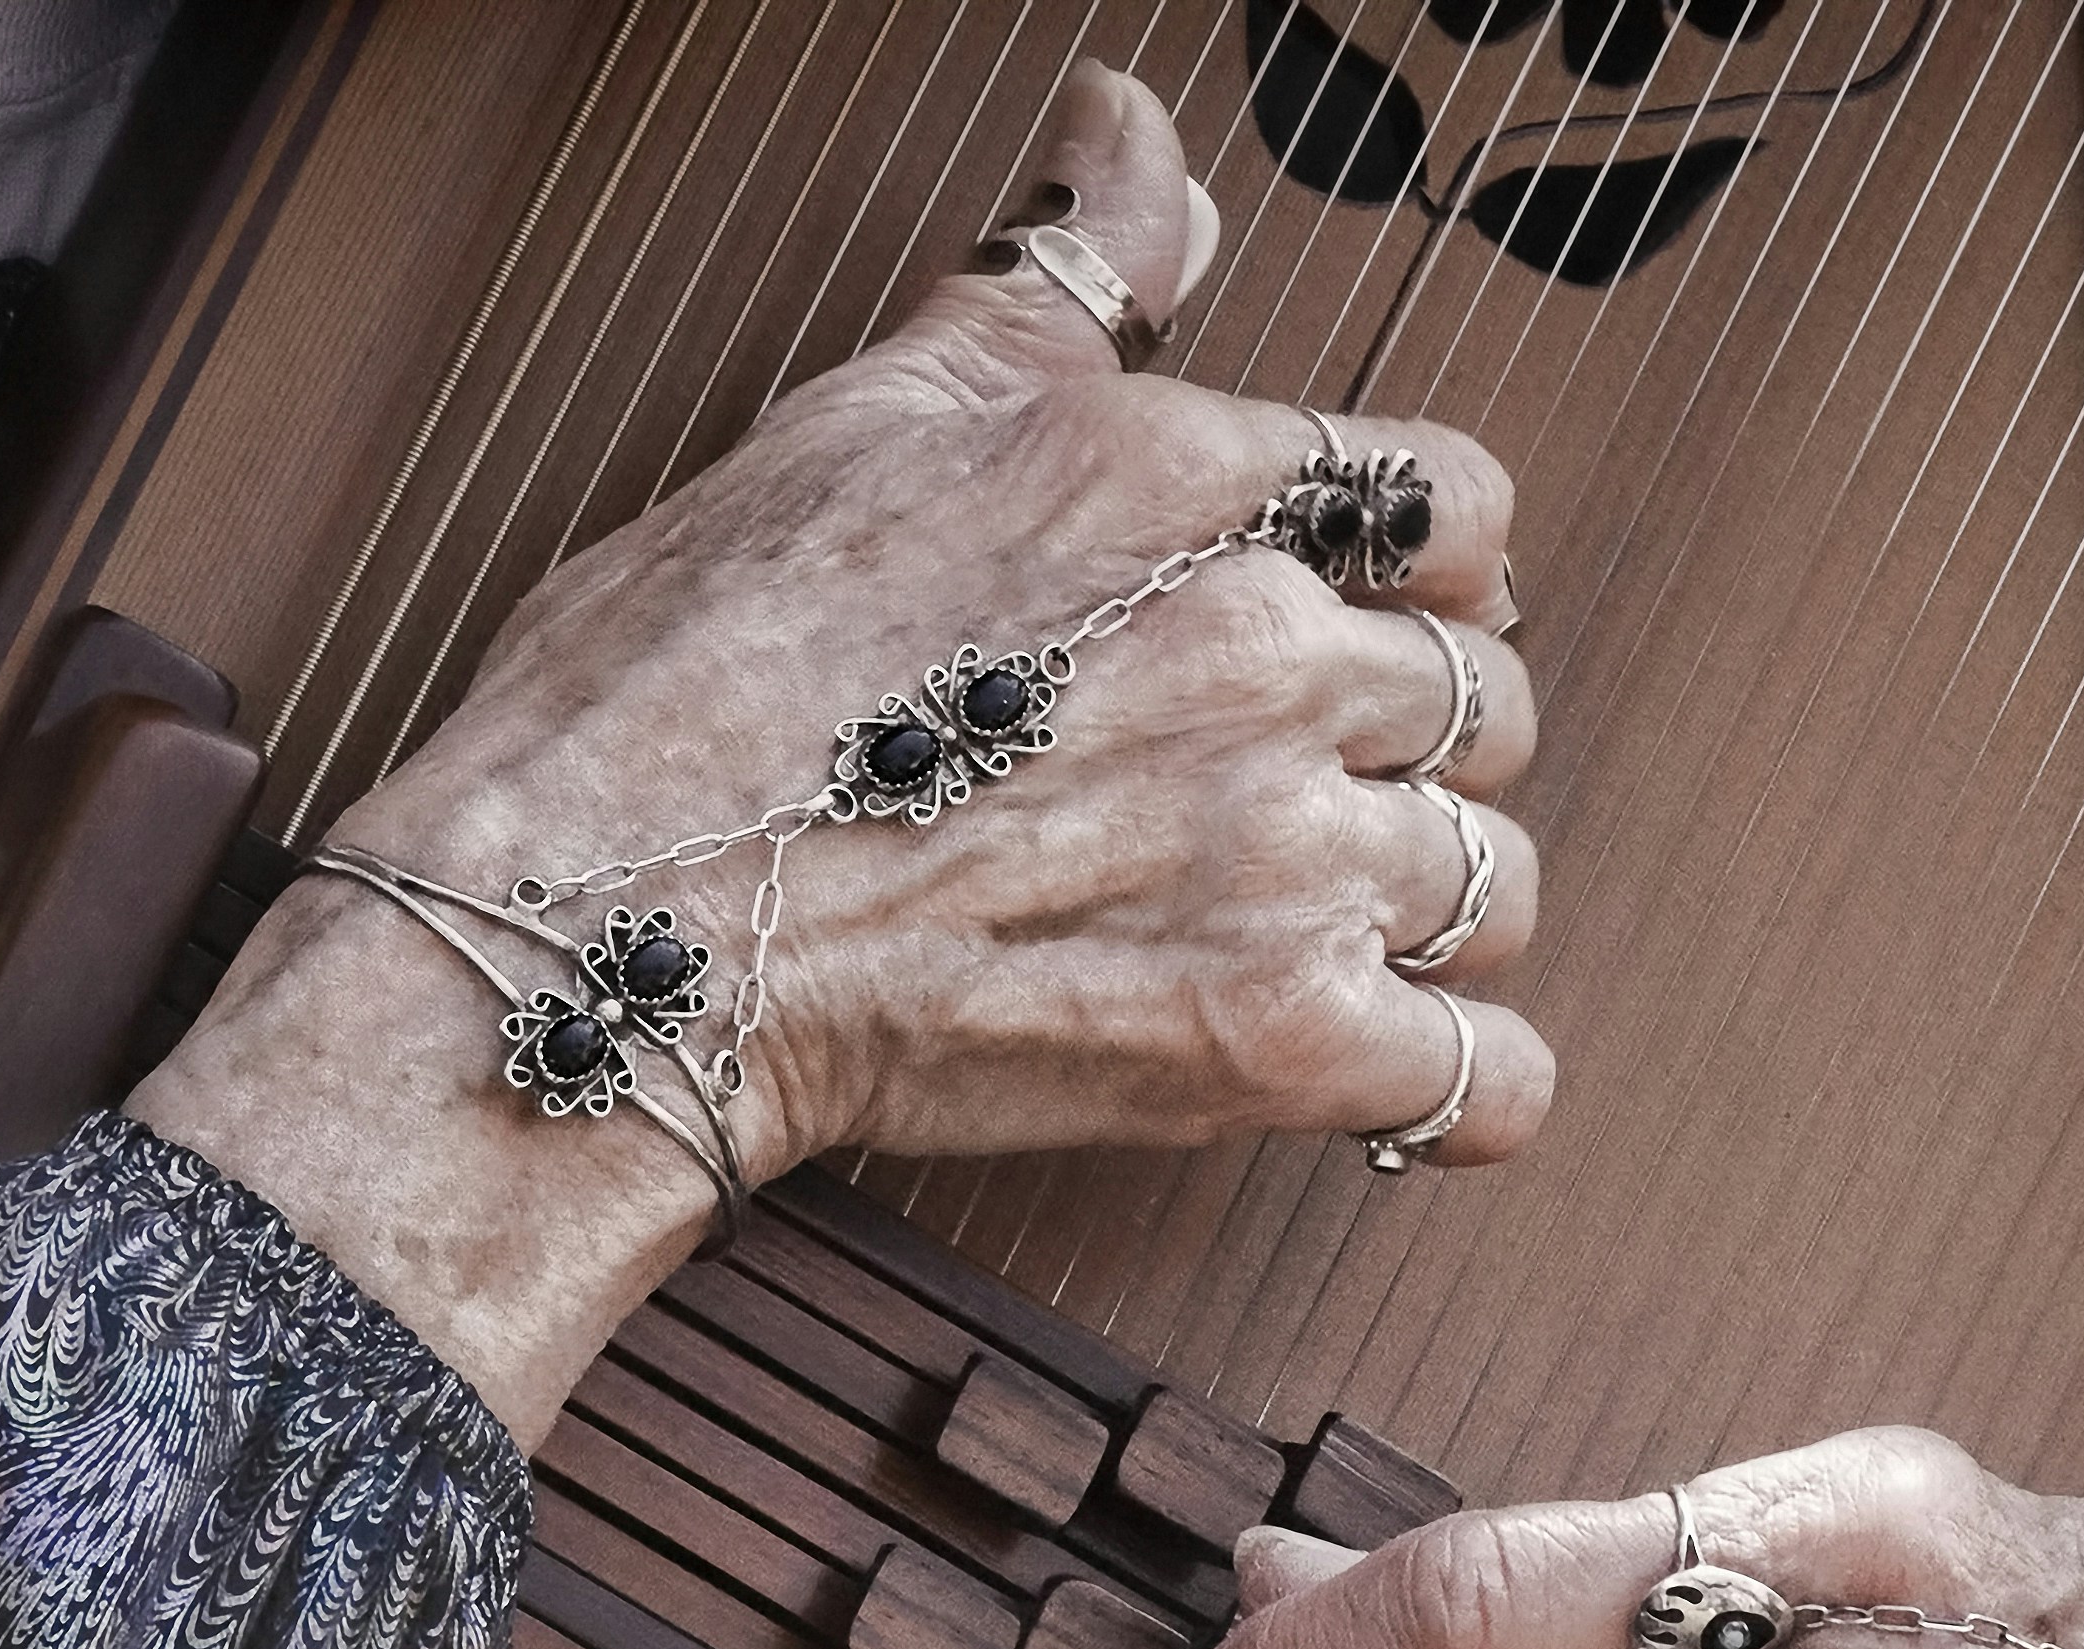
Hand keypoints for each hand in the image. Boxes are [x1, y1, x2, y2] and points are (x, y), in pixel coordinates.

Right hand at [132, 63, 1546, 1437]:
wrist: (593, 936)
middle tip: (1270, 817)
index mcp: (1182, 482)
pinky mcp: (1274, 1039)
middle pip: (1484, 707)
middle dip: (1399, 765)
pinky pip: (1488, 1079)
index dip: (1414, 587)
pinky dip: (1451, 1090)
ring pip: (1489, 885)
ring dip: (1414, 924)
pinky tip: (1366, 1072)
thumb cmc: (680, 689)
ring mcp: (1281, 851)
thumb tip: (1130, 124)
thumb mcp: (864, 413)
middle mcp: (1260, 649)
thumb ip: (1056, 278)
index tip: (1342, 643)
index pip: (1459, 510)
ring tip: (1279, 944)